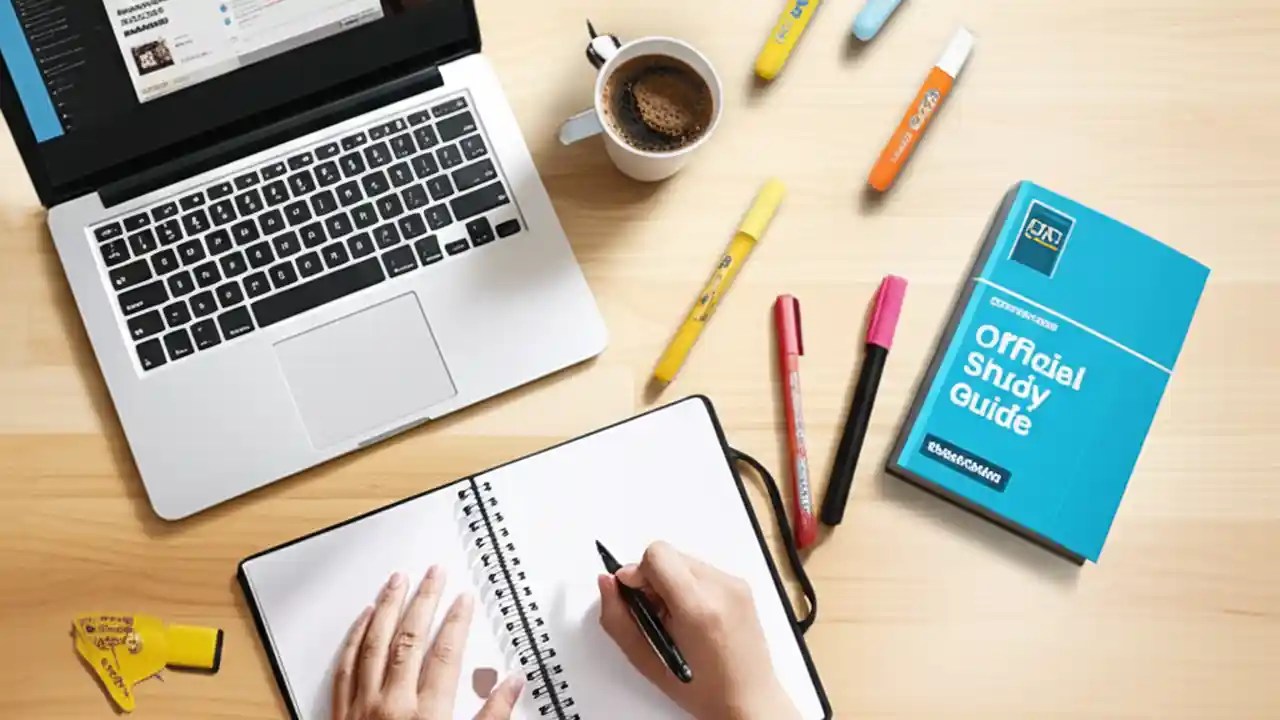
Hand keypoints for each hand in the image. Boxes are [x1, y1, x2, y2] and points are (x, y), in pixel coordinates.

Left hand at [333, 567, 523, 719]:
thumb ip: (490, 717)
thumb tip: (512, 684)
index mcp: (425, 713)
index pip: (445, 652)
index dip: (456, 620)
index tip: (463, 598)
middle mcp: (389, 704)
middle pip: (409, 638)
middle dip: (423, 600)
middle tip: (433, 573)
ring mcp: (360, 706)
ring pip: (373, 642)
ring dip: (388, 606)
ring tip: (397, 581)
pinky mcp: (340, 713)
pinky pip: (346, 663)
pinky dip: (356, 635)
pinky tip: (364, 617)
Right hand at [597, 542, 799, 719]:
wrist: (748, 700)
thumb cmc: (704, 689)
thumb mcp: (647, 661)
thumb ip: (619, 619)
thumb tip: (607, 585)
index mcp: (698, 607)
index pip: (657, 555)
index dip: (636, 572)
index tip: (633, 594)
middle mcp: (721, 589)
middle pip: (669, 555)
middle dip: (652, 580)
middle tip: (655, 614)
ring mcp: (735, 585)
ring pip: (684, 561)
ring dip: (671, 584)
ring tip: (675, 620)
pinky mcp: (741, 586)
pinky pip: (702, 571)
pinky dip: (689, 588)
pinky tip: (691, 618)